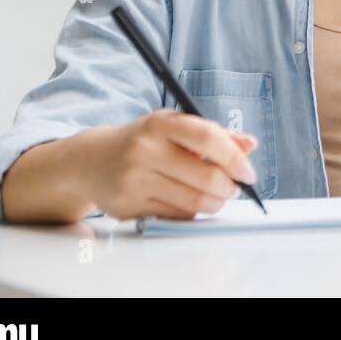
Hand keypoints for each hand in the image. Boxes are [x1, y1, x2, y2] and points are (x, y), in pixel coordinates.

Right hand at [78, 109, 258, 219]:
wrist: (90, 160)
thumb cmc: (142, 141)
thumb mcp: (174, 127)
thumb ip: (214, 135)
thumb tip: (250, 144)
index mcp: (160, 124)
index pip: (208, 138)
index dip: (235, 158)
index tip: (247, 172)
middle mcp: (145, 150)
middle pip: (206, 177)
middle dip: (230, 188)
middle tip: (235, 189)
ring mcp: (134, 180)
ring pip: (193, 202)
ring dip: (215, 204)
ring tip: (217, 197)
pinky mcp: (127, 206)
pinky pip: (175, 216)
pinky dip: (191, 213)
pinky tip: (190, 203)